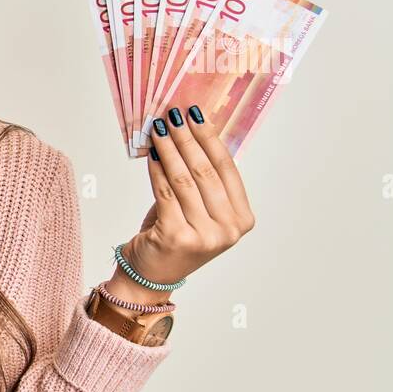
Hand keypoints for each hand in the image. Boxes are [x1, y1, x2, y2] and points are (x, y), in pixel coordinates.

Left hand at [116, 105, 255, 301]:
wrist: (150, 276)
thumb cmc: (174, 237)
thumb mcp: (198, 209)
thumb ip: (201, 180)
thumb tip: (190, 132)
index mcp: (242, 220)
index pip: (227, 169)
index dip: (210, 138)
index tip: (196, 115)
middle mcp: (228, 230)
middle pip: (206, 171)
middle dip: (187, 139)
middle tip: (172, 116)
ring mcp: (204, 236)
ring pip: (184, 179)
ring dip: (169, 149)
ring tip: (158, 129)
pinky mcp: (176, 236)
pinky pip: (165, 192)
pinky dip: (156, 168)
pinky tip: (151, 153)